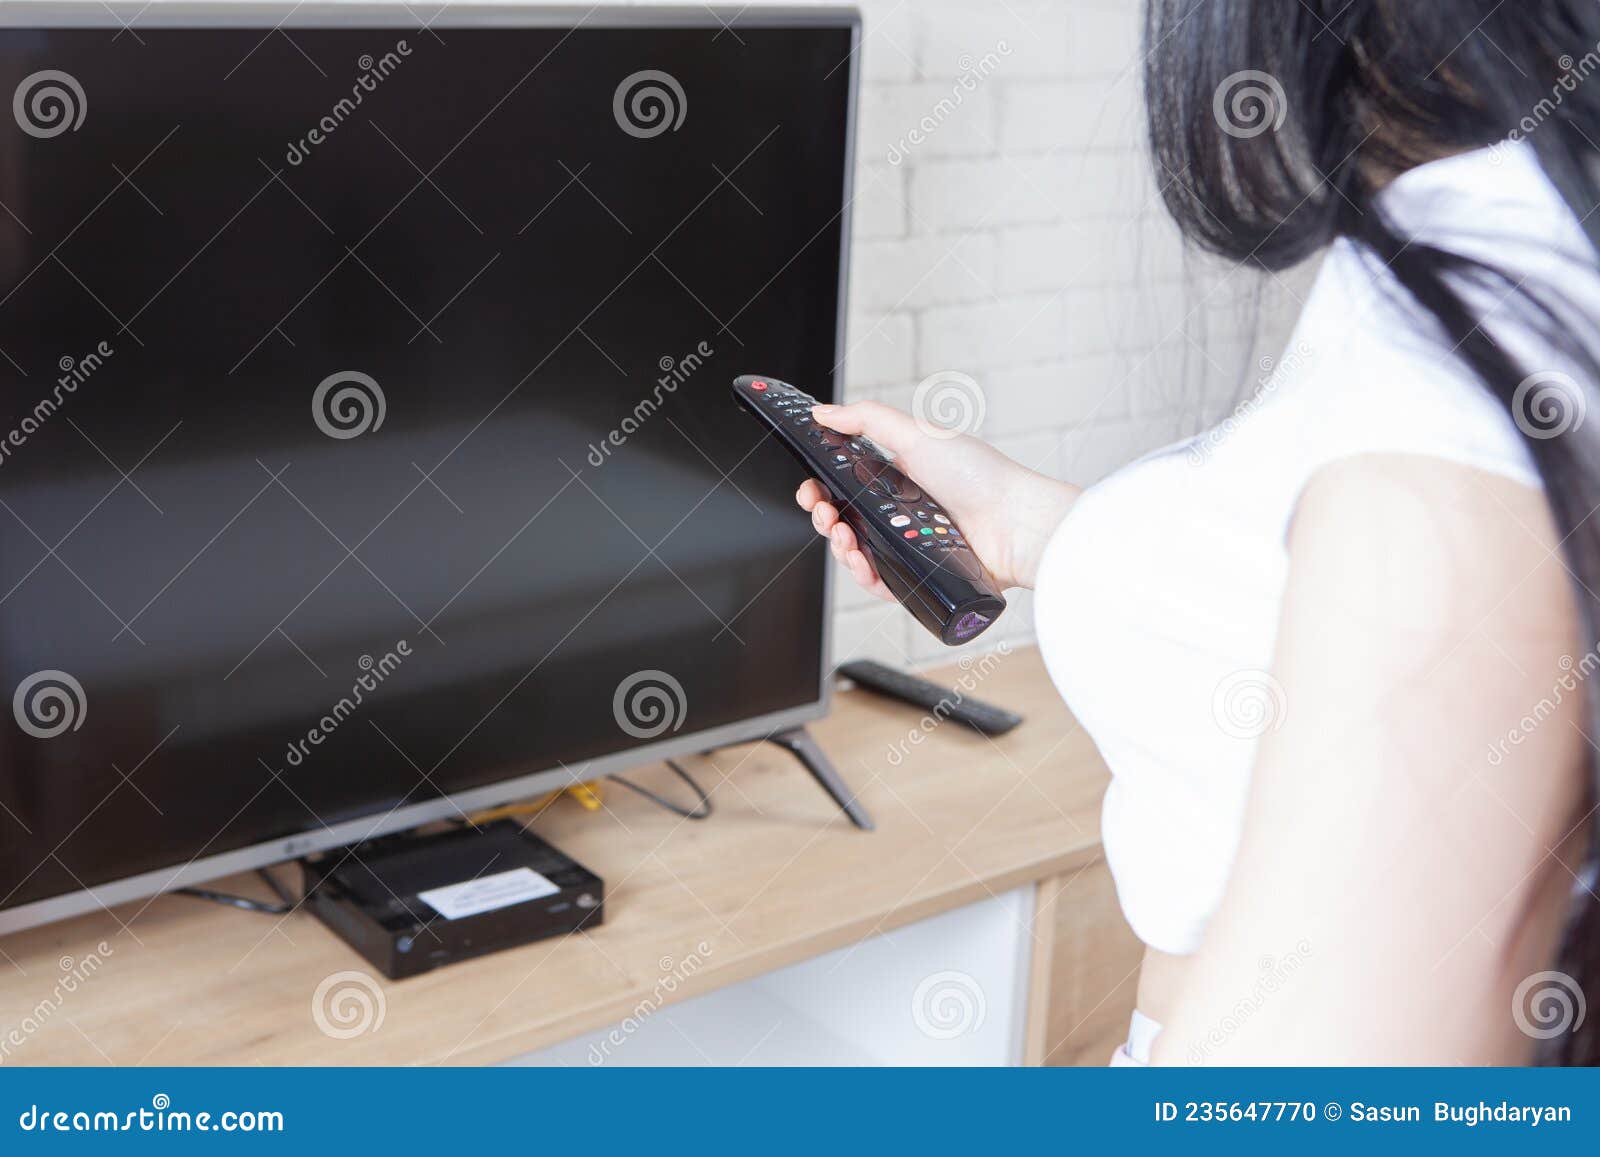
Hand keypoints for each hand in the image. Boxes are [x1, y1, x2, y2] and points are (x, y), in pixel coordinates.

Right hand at [794, 401, 1079, 600]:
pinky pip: (882, 583)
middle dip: (825, 519)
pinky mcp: (921, 576)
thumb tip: (824, 411)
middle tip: (825, 514)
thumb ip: (867, 419)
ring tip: (845, 538)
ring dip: (841, 548)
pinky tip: (863, 564)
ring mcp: (910, 546)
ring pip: (858, 554)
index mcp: (897, 479)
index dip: (822, 490)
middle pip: (845, 522)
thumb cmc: (980, 476)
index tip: (810, 490)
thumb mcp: (917, 434)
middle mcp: (901, 513)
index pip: (845, 486)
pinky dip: (866, 576)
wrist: (1017, 523)